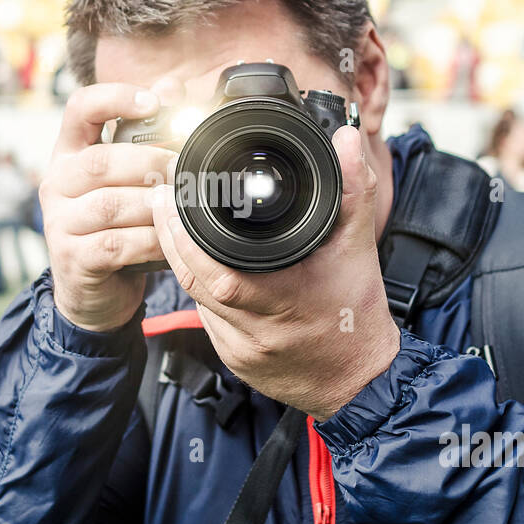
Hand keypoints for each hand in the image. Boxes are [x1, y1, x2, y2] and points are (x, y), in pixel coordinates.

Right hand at [40, 82, 174, 331]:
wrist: (95, 290)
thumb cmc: (118, 223)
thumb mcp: (131, 178)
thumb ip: (149, 134)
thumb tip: (175, 86)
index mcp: (70, 151)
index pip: (81, 108)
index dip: (115, 98)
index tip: (154, 103)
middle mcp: (56, 181)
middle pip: (100, 160)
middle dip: (150, 163)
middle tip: (184, 170)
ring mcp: (59, 221)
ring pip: (109, 204)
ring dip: (153, 205)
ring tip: (182, 206)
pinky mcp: (71, 258)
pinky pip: (115, 244)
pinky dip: (149, 242)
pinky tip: (170, 241)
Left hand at [152, 124, 399, 419]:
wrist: (362, 383)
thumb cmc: (359, 317)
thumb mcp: (358, 248)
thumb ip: (351, 190)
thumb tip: (344, 140)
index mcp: (280, 300)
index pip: (211, 267)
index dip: (181, 233)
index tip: (171, 196)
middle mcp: (253, 330)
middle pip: (191, 280)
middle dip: (171, 237)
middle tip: (161, 201)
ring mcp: (239, 350)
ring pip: (195, 300)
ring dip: (184, 263)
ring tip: (176, 225)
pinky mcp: (234, 362)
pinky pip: (207, 320)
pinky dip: (203, 292)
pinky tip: (206, 269)